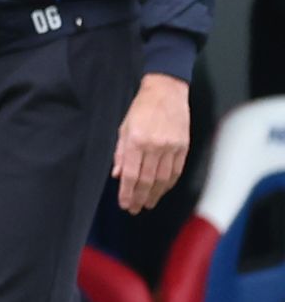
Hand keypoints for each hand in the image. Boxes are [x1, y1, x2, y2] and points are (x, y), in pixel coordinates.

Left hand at [112, 72, 190, 212]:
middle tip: (135, 209)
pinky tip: (162, 191)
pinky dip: (168, 184)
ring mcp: (171, 147)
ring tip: (147, 204)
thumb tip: (117, 175)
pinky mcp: (184, 147)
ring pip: (163, 179)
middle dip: (140, 198)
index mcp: (136, 141)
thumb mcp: (123, 128)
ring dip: (154, 194)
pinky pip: (176, 171)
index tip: (125, 204)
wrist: (166, 92)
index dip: (127, 193)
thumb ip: (120, 153)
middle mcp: (155, 146)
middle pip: (147, 180)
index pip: (131, 174)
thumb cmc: (141, 109)